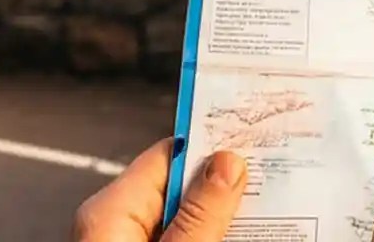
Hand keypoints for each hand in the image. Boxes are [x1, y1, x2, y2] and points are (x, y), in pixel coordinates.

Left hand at [72, 138, 246, 241]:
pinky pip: (172, 236)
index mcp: (109, 211)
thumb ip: (199, 215)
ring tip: (253, 216)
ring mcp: (121, 241)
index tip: (252, 142)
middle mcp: (111, 223)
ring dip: (215, 216)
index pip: (170, 153)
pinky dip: (200, 234)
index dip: (214, 146)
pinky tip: (230, 233)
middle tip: (264, 187)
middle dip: (221, 187)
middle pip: (178, 186)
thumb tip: (226, 164)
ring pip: (180, 215)